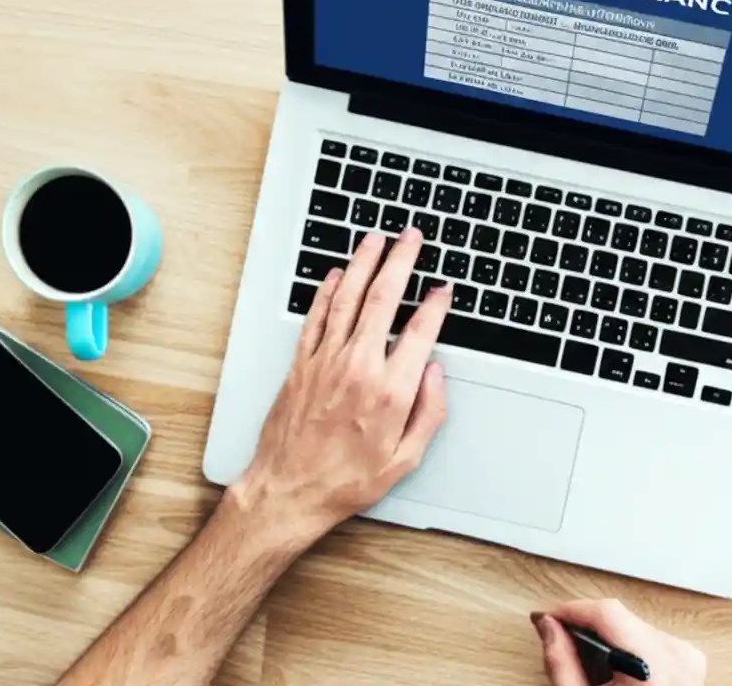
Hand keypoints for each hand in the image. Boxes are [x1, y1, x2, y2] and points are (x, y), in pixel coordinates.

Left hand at [229, 228, 452, 547]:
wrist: (288, 491)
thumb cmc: (345, 480)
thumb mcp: (406, 459)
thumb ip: (429, 412)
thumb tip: (436, 374)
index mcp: (390, 391)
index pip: (420, 331)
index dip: (436, 304)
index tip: (442, 290)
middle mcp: (358, 367)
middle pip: (383, 297)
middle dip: (401, 261)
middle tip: (411, 239)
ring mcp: (325, 361)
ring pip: (348, 297)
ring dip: (363, 263)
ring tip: (376, 240)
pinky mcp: (300, 364)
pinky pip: (316, 316)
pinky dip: (327, 291)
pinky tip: (336, 275)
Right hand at [532, 600, 706, 685]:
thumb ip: (562, 664)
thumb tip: (549, 629)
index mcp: (654, 670)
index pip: (608, 613)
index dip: (572, 610)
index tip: (550, 618)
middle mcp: (678, 658)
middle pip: (620, 618)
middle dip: (587, 628)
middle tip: (562, 646)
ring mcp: (688, 658)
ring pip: (633, 625)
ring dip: (607, 639)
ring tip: (591, 669)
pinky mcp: (690, 662)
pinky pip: (649, 638)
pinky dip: (627, 649)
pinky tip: (616, 672)